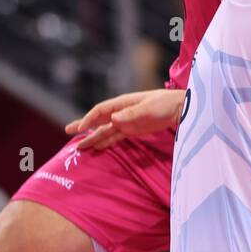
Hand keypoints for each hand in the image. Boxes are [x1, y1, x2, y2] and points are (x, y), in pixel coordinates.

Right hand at [65, 88, 184, 150]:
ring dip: (92, 137)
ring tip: (78, 146)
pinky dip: (105, 142)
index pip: (101, 111)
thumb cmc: (166, 103)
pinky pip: (115, 137)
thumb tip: (113, 119)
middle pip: (98, 120)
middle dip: (84, 125)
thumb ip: (132, 114)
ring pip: (105, 130)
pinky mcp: (133, 131)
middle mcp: (121, 112)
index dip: (89, 119)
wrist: (182, 108)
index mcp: (123, 103)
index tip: (80, 128)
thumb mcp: (150, 107)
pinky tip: (97, 147)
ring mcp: (127, 122)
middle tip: (68, 131)